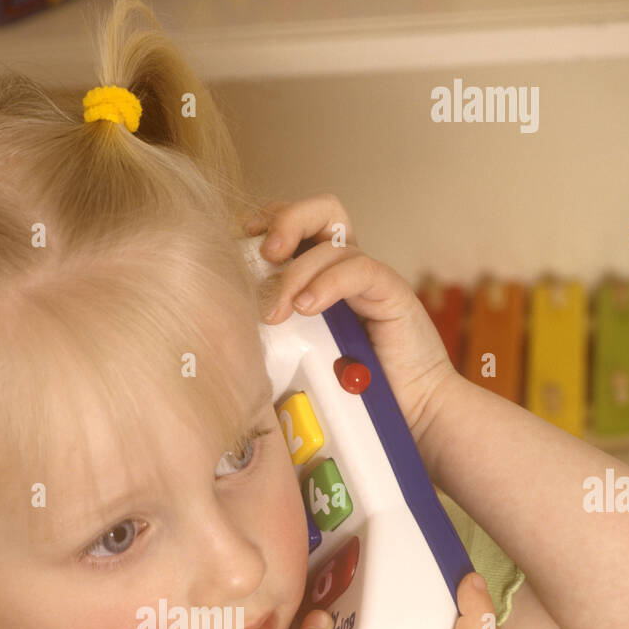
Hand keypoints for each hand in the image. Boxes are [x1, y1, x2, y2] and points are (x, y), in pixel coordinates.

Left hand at [244, 193, 457, 478]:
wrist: (410, 417)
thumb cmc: (350, 396)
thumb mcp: (295, 360)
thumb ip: (271, 337)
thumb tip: (219, 330)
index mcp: (322, 278)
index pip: (295, 228)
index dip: (266, 224)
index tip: (235, 246)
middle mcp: (346, 270)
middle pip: (319, 212)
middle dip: (283, 222)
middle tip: (262, 255)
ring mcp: (370, 280)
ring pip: (332, 239)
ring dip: (295, 271)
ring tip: (277, 313)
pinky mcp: (391, 293)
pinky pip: (357, 269)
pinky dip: (326, 283)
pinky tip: (307, 308)